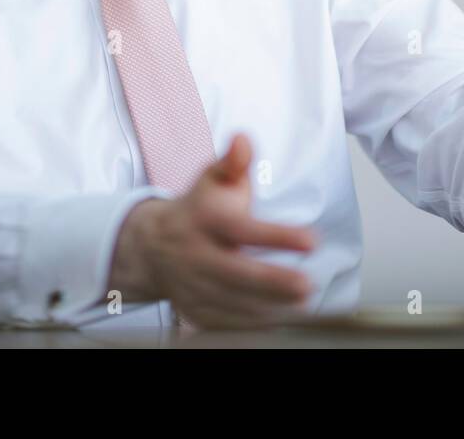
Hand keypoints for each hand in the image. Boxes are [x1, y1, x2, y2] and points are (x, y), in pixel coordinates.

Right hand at [108, 132, 316, 327]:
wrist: (151, 246)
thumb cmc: (198, 210)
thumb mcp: (213, 178)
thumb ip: (233, 162)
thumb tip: (243, 140)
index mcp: (202, 219)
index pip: (241, 229)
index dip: (276, 236)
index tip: (311, 240)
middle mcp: (194, 255)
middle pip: (234, 274)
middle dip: (273, 282)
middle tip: (308, 285)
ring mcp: (191, 286)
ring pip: (232, 304)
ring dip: (269, 307)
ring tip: (303, 304)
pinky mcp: (193, 311)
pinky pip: (224, 323)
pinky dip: (253, 324)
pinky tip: (281, 317)